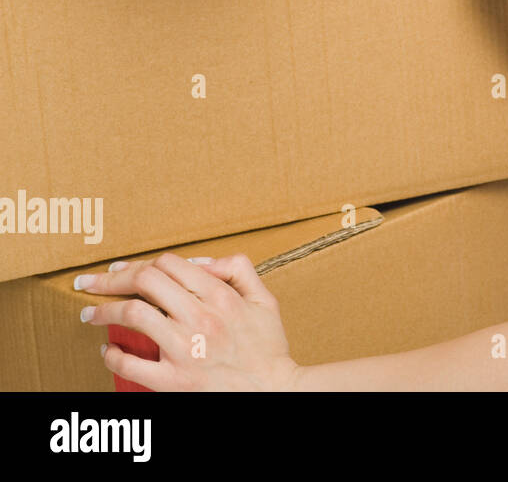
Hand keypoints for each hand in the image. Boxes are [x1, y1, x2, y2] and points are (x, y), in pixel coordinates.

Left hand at [75, 252, 299, 391]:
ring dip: (103, 310)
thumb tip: (202, 261)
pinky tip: (107, 350)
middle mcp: (201, 317)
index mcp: (221, 295)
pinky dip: (112, 355)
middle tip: (90, 283)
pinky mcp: (174, 380)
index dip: (139, 263)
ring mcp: (185, 349)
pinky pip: (131, 364)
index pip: (170, 264)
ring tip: (89, 313)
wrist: (274, 390)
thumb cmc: (268, 348)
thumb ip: (239, 271)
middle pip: (145, 282)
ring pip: (132, 314)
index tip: (119, 268)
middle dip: (111, 279)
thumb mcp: (265, 299)